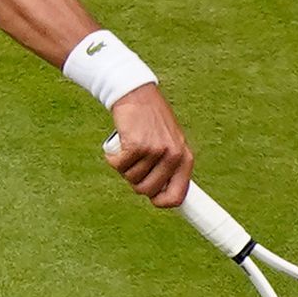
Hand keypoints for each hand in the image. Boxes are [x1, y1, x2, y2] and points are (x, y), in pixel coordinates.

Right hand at [104, 84, 191, 208]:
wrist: (136, 94)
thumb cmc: (150, 120)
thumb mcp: (169, 142)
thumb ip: (168, 166)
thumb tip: (159, 197)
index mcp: (185, 158)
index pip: (178, 197)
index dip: (161, 202)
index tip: (152, 200)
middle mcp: (173, 156)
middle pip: (148, 191)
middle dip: (135, 181)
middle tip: (133, 164)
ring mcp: (155, 151)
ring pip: (131, 178)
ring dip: (123, 167)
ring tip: (127, 149)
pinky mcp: (136, 145)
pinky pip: (119, 166)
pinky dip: (112, 159)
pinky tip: (116, 147)